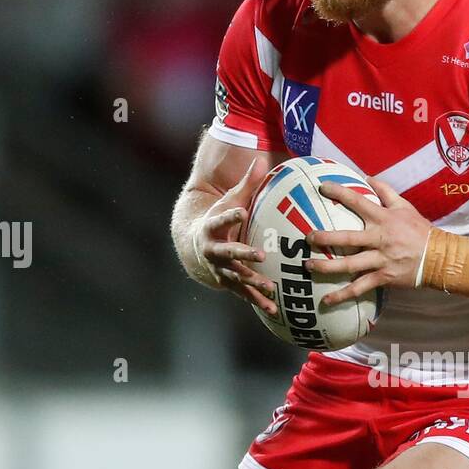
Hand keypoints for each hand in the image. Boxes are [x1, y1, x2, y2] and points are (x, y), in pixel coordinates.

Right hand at [192, 158, 277, 316]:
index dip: (230, 216)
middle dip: (243, 255)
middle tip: (259, 255)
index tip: (242, 212)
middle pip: (228, 253)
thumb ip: (246, 184)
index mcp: (212, 227)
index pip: (220, 220)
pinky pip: (244, 293)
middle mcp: (214, 251)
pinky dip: (258, 301)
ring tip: (270, 286)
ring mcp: (220, 269)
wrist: (194, 247)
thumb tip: (261, 160)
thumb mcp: (229, 201)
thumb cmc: (219, 219)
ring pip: (237, 276)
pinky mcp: (228, 283)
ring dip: (253, 282)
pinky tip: (274, 309)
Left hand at [306, 176, 430, 306]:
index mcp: (383, 219)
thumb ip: (385, 191)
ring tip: (308, 266)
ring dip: (327, 267)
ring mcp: (380, 260)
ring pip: (350, 265)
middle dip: (326, 238)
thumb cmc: (420, 230)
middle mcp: (379, 239)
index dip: (339, 193)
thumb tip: (367, 177)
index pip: (358, 202)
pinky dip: (343, 295)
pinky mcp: (383, 277)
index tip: (321, 187)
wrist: (439, 257)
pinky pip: (360, 288)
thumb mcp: (405, 206)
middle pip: (348, 238)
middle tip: (308, 238)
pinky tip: (326, 300)